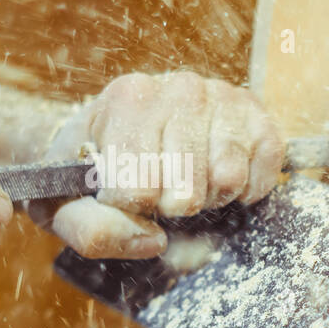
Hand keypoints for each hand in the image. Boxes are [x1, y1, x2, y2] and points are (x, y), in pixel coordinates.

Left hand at [36, 71, 283, 258]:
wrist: (119, 131)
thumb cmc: (90, 171)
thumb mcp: (64, 204)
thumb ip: (90, 230)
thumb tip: (153, 240)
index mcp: (126, 98)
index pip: (138, 188)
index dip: (130, 208)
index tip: (121, 192)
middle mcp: (178, 87)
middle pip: (185, 190)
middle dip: (170, 207)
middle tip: (158, 189)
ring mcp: (221, 96)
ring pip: (227, 180)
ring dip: (207, 199)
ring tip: (186, 181)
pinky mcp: (255, 113)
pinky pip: (264, 169)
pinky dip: (244, 190)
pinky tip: (217, 177)